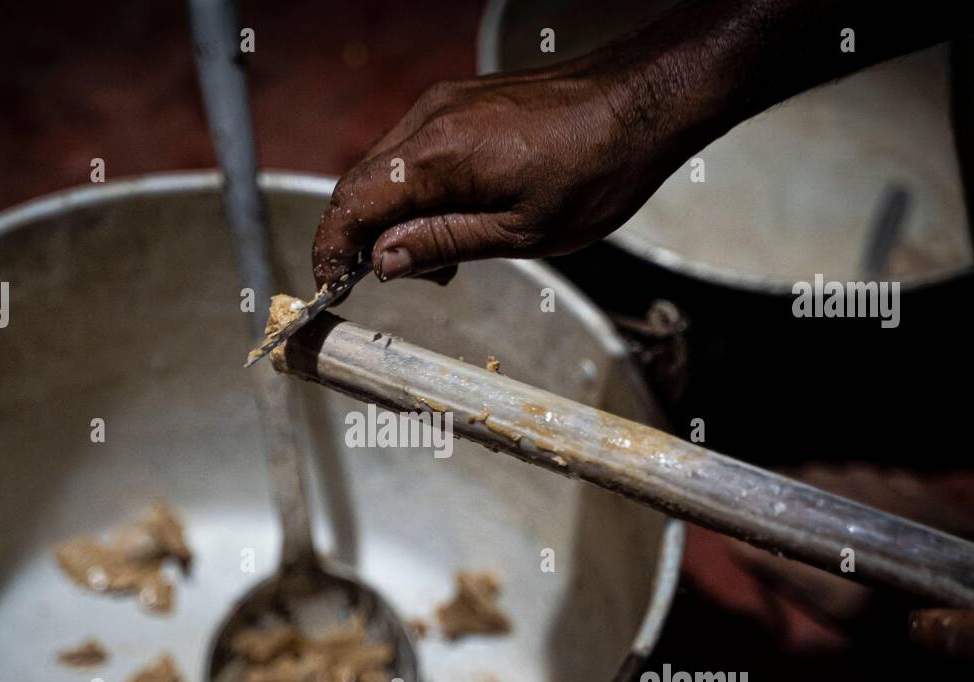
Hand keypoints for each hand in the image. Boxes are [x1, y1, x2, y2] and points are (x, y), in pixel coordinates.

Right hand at [311, 50, 696, 288]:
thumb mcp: (520, 233)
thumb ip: (442, 243)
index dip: (331, 250)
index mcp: (436, 155)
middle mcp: (428, 120)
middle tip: (399, 280)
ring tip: (440, 257)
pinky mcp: (460, 104)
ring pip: (385, 169)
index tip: (331, 286)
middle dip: (363, 239)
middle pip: (360, 185)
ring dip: (393, 217)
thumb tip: (382, 262)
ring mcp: (442, 106)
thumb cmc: (595, 170)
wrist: (642, 103)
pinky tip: (455, 218)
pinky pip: (413, 152)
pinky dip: (415, 191)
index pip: (351, 204)